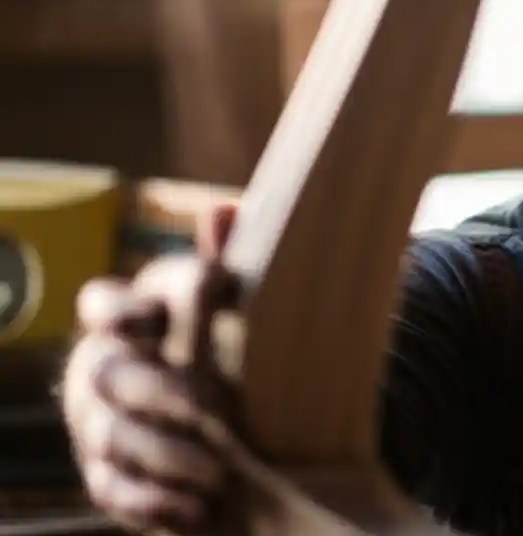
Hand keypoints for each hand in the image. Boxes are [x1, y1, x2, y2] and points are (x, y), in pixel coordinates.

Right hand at [60, 204, 239, 531]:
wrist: (227, 424)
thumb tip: (223, 210)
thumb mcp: (232, 305)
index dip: (138, 305)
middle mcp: (103, 365)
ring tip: (222, 471)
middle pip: (108, 373)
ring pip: (110, 436)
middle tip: (220, 408)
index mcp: (129, 316)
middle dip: (163, 390)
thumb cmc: (227, 344)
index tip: (201, 305)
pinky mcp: (104, 475)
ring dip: (167, 454)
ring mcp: (96, 422)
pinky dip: (156, 501)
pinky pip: (112, 490)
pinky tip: (198, 505)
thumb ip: (227, 260)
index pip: (105, 302)